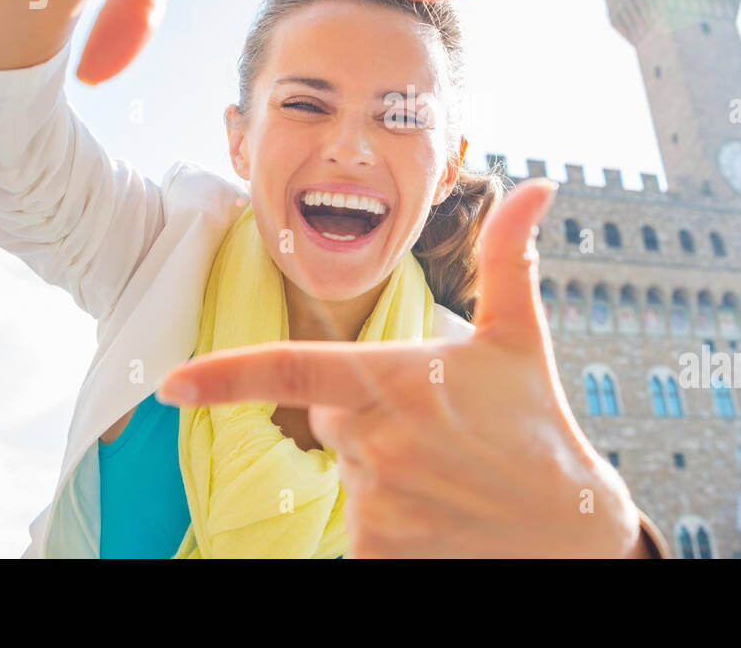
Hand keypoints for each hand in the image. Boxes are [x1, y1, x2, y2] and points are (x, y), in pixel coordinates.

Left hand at [156, 178, 646, 557]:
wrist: (570, 530)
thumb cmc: (538, 424)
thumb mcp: (520, 336)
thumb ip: (510, 255)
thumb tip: (538, 186)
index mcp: (394, 380)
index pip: (292, 370)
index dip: (226, 375)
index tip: (170, 385)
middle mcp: (374, 443)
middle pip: (329, 416)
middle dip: (365, 413)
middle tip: (435, 425)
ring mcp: (374, 504)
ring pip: (346, 471)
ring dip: (381, 467)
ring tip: (446, 472)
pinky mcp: (377, 553)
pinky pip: (355, 528)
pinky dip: (387, 520)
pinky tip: (436, 514)